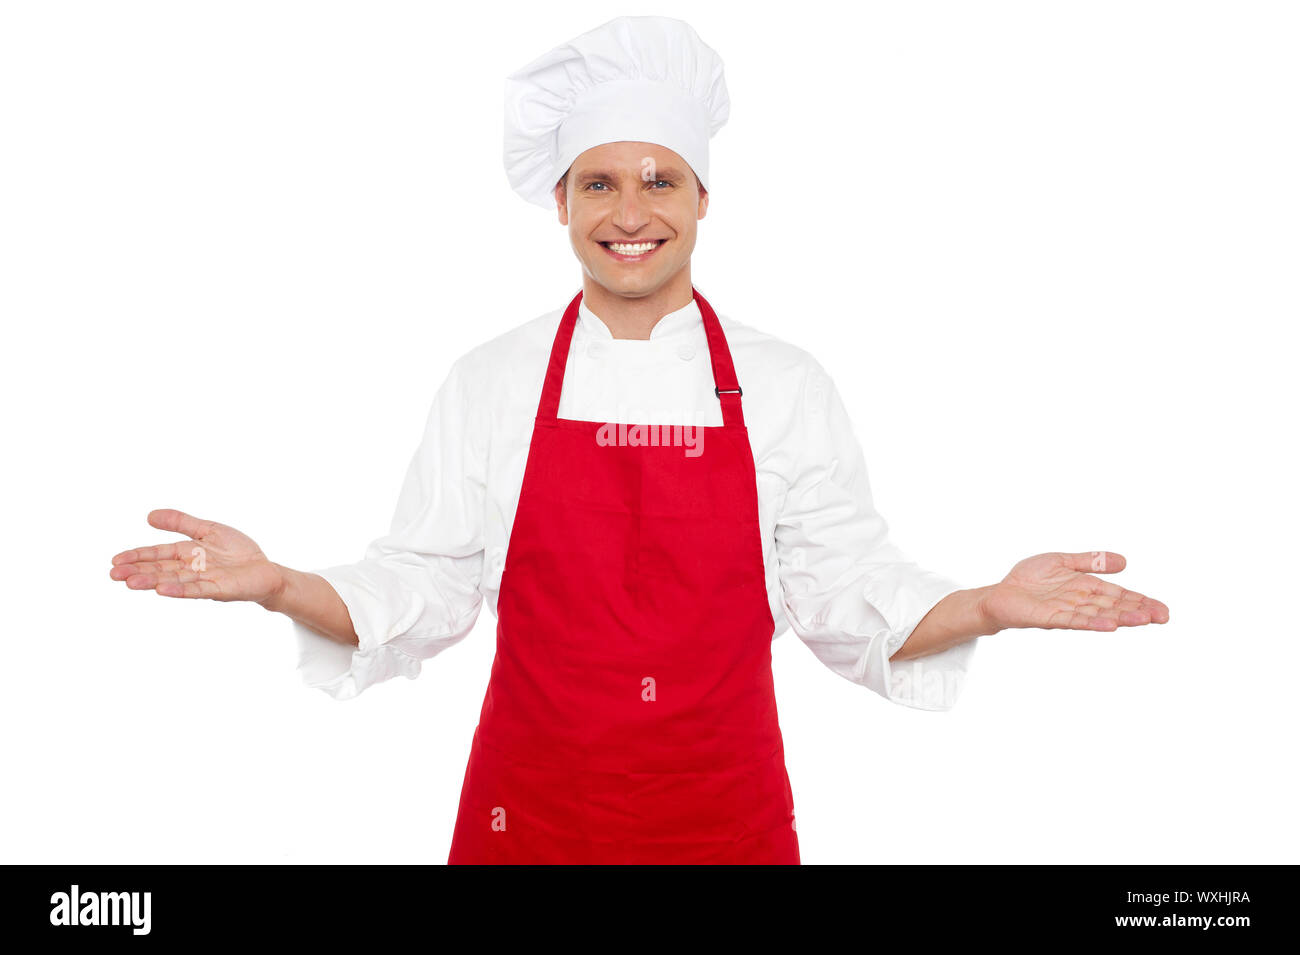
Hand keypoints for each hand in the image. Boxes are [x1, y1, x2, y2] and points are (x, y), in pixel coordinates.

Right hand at [110, 508, 285, 604]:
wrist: (265, 570)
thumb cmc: (238, 551)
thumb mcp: (208, 529)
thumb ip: (181, 522)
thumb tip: (149, 515)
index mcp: (187, 553)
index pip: (157, 554)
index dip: (137, 556)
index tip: (115, 561)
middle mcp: (191, 568)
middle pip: (161, 569)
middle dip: (137, 571)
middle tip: (114, 575)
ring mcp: (204, 580)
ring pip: (174, 580)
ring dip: (152, 581)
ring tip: (131, 583)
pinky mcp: (220, 589)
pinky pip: (197, 590)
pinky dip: (179, 590)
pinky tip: (161, 590)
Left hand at [978, 551, 1168, 632]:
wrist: (1000, 593)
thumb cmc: (1028, 579)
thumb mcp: (1061, 561)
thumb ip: (1090, 561)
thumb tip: (1125, 561)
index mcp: (1085, 587)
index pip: (1118, 595)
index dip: (1140, 601)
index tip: (1162, 610)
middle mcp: (1080, 601)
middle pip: (1114, 606)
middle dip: (1139, 611)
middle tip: (1163, 617)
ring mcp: (1067, 611)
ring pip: (1099, 615)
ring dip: (1122, 618)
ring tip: (1144, 620)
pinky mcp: (1050, 618)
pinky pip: (1075, 621)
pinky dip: (1092, 623)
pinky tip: (1110, 625)